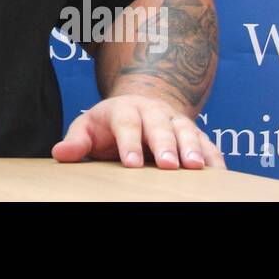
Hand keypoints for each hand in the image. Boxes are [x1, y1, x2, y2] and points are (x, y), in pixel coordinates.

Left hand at [51, 93, 224, 168]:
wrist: (141, 105)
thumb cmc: (109, 124)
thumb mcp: (88, 127)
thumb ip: (77, 141)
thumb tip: (60, 153)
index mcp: (124, 109)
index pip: (126, 123)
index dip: (129, 142)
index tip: (130, 163)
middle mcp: (153, 112)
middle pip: (159, 126)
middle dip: (164, 145)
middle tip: (169, 164)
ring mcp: (176, 121)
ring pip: (186, 131)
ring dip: (192, 148)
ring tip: (194, 167)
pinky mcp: (195, 133)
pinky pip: (208, 144)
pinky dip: (213, 157)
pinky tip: (218, 173)